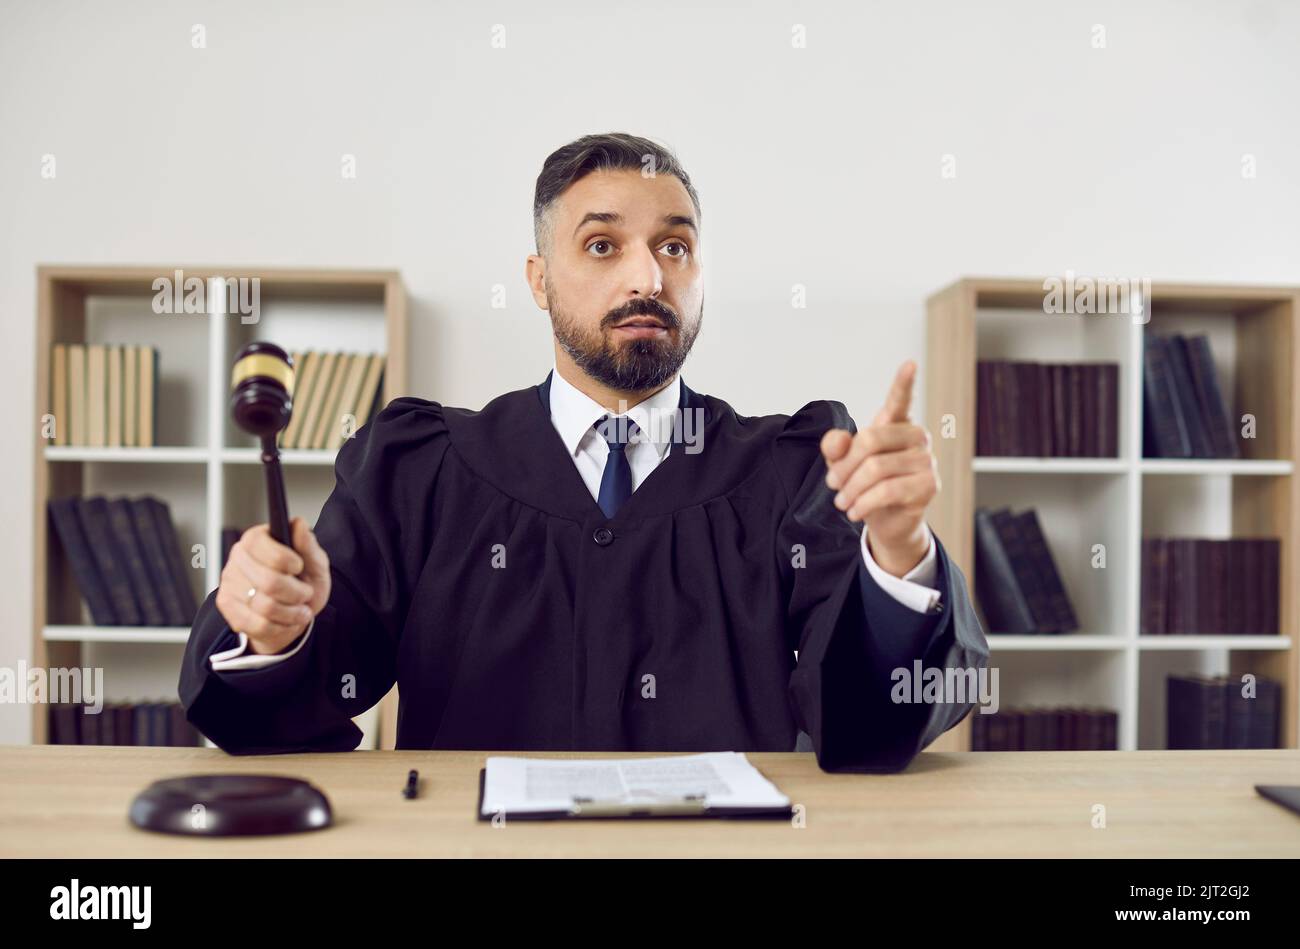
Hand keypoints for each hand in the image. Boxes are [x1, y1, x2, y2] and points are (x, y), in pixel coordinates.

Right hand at [215, 517, 330, 654]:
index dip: (287, 560)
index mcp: (256, 539)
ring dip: (292, 612)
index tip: (299, 567)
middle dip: (297, 593)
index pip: (262, 546)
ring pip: (265, 606)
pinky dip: (280, 627)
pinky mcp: (226, 607)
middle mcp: (238, 558)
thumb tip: (299, 524)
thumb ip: (308, 545)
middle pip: (269, 581)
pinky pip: (257, 624)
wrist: (292, 610)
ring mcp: (229, 583)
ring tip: (300, 609)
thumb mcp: (315, 562)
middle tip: (306, 593)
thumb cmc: (303, 581)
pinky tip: (286, 621)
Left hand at [819, 360, 938, 576]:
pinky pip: (887, 491)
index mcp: (896, 424)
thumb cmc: (867, 485)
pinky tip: (854, 512)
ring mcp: (926, 460)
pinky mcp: (929, 485)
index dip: (904, 383)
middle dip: (844, 465)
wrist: (887, 522)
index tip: (910, 363)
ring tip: (841, 502)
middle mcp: (917, 437)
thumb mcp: (843, 465)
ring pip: (876, 469)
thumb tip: (835, 441)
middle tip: (832, 484)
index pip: (900, 400)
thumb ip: (836, 448)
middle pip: (870, 440)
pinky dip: (863, 503)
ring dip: (850, 489)